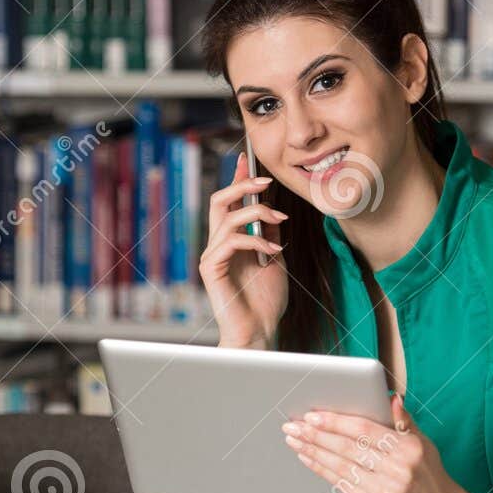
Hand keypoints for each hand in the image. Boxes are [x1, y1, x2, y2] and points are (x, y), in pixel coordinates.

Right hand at [199, 153, 289, 349]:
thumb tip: (272, 212)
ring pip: (227, 217)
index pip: (230, 203)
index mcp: (230, 242)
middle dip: (242, 185)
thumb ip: (269, 236)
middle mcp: (217, 245)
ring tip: (280, 221)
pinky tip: (272, 250)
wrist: (259, 331)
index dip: (237, 180)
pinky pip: (231, 241)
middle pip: (219, 200)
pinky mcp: (212, 269)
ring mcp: (213, 256)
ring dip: (258, 212)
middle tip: (266, 181)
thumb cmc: (266, 301)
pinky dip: (255, 240)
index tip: (248, 161)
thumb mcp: (274, 260)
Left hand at [282, 396, 492, 492]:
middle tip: (293, 425)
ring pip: (341, 467)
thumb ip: (404, 422)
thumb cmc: (429, 474)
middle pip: (348, 448)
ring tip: (294, 440)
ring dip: (313, 451)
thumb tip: (391, 398)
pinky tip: (308, 458)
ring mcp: (385, 491)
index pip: (365, 430)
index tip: (313, 415)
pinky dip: (322, 470)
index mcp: (408, 448)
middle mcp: (397, 469)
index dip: (336, 422)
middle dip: (316, 435)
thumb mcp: (423, 444)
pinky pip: (342, 485)